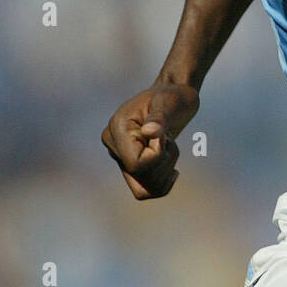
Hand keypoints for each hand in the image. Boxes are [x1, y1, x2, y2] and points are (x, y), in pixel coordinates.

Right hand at [102, 82, 198, 199]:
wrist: (174, 96)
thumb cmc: (173, 97)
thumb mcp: (170, 103)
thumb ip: (159, 118)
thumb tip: (149, 132)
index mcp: (118, 128)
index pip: (136, 164)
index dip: (157, 157)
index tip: (165, 136)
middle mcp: (113, 144)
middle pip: (140, 179)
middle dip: (163, 164)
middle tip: (168, 139)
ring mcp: (120, 156)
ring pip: (144, 189)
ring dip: (164, 171)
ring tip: (167, 146)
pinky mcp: (129, 164)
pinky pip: (145, 190)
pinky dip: (163, 181)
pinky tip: (171, 165)